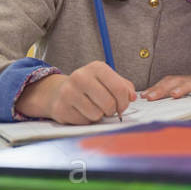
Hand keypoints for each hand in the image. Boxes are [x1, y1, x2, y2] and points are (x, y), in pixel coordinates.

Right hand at [17, 61, 135, 124]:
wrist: (59, 92)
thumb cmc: (90, 87)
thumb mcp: (108, 80)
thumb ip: (124, 87)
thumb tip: (132, 97)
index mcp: (96, 68)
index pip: (120, 89)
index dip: (124, 102)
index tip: (122, 106)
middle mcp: (80, 77)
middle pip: (109, 103)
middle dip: (112, 110)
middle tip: (108, 108)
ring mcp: (68, 92)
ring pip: (96, 114)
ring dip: (98, 115)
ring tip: (93, 108)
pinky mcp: (60, 108)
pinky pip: (84, 121)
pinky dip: (86, 120)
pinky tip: (81, 111)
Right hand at [143, 67, 190, 101]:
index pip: (190, 85)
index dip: (181, 89)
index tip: (173, 95)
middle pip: (174, 82)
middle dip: (160, 89)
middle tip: (149, 98)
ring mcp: (187, 78)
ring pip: (169, 80)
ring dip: (156, 87)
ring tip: (144, 97)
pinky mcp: (184, 80)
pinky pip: (169, 81)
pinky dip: (158, 86)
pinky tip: (150, 92)